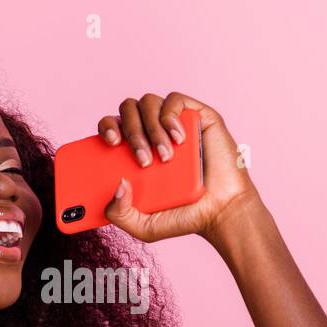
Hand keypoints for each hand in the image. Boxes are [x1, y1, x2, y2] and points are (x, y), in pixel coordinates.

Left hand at [99, 92, 263, 244]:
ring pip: (148, 102)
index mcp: (132, 151)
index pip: (110, 126)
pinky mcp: (195, 116)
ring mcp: (172, 122)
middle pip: (127, 110)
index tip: (110, 143)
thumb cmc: (183, 216)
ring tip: (166, 157)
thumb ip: (120, 214)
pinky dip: (170, 117)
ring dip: (152, 128)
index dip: (106, 126)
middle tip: (143, 160)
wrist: (221, 212)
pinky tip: (178, 139)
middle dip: (132, 132)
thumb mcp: (143, 226)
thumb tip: (117, 184)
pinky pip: (174, 100)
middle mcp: (150, 132)